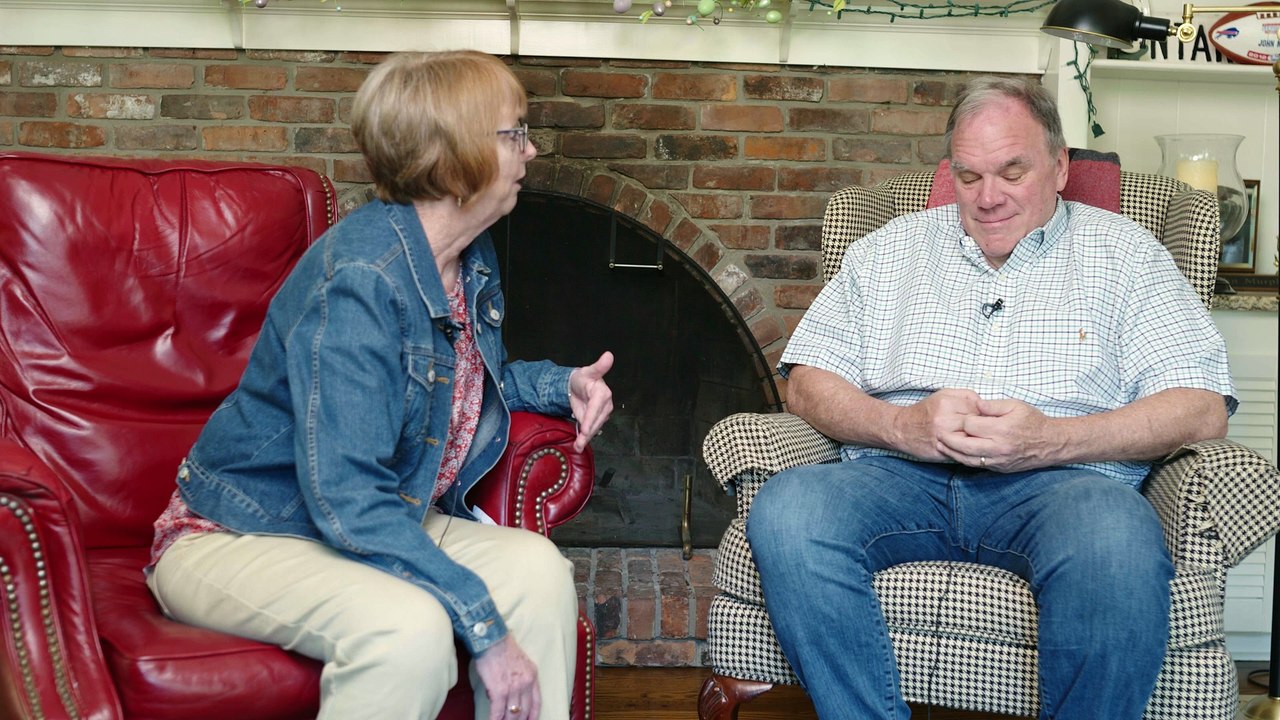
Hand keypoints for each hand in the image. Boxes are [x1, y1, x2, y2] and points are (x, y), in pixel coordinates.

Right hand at [474, 635, 541, 719]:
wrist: (492, 639)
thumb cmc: (502, 648)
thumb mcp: (520, 662)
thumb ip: (518, 679)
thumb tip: (504, 696)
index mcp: (532, 676)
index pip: (537, 702)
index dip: (533, 716)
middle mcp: (526, 684)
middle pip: (524, 711)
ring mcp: (513, 688)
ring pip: (512, 715)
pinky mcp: (499, 691)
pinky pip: (498, 712)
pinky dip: (495, 719)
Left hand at [568, 351, 613, 451]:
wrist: (579, 386)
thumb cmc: (584, 378)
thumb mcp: (589, 371)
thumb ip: (599, 366)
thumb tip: (609, 355)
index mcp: (604, 393)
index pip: (597, 408)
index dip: (591, 419)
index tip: (585, 430)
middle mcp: (606, 405)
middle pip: (596, 421)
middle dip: (588, 432)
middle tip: (578, 443)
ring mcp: (602, 413)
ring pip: (594, 427)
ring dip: (586, 438)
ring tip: (577, 446)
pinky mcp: (597, 419)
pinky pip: (591, 429)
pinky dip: (585, 438)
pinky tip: (579, 445)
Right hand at [891, 388, 980, 461]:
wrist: (901, 428)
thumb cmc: (925, 411)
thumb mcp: (943, 395)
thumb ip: (965, 395)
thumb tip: (985, 404)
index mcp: (946, 402)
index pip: (978, 407)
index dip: (983, 412)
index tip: (983, 415)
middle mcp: (944, 419)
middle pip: (976, 423)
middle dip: (982, 426)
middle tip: (982, 428)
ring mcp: (942, 436)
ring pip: (972, 439)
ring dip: (976, 439)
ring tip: (975, 437)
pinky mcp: (940, 451)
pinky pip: (962, 451)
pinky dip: (967, 449)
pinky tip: (966, 445)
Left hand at [937, 397, 1058, 471]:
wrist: (1050, 443)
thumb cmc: (1032, 421)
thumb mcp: (1015, 405)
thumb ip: (992, 405)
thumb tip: (974, 404)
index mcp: (1002, 429)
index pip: (971, 425)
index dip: (961, 419)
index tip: (956, 415)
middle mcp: (999, 447)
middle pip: (965, 445)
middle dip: (948, 438)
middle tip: (937, 432)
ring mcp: (999, 460)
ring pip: (968, 459)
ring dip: (952, 452)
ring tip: (940, 444)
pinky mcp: (1000, 468)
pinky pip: (977, 465)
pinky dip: (963, 459)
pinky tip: (955, 453)